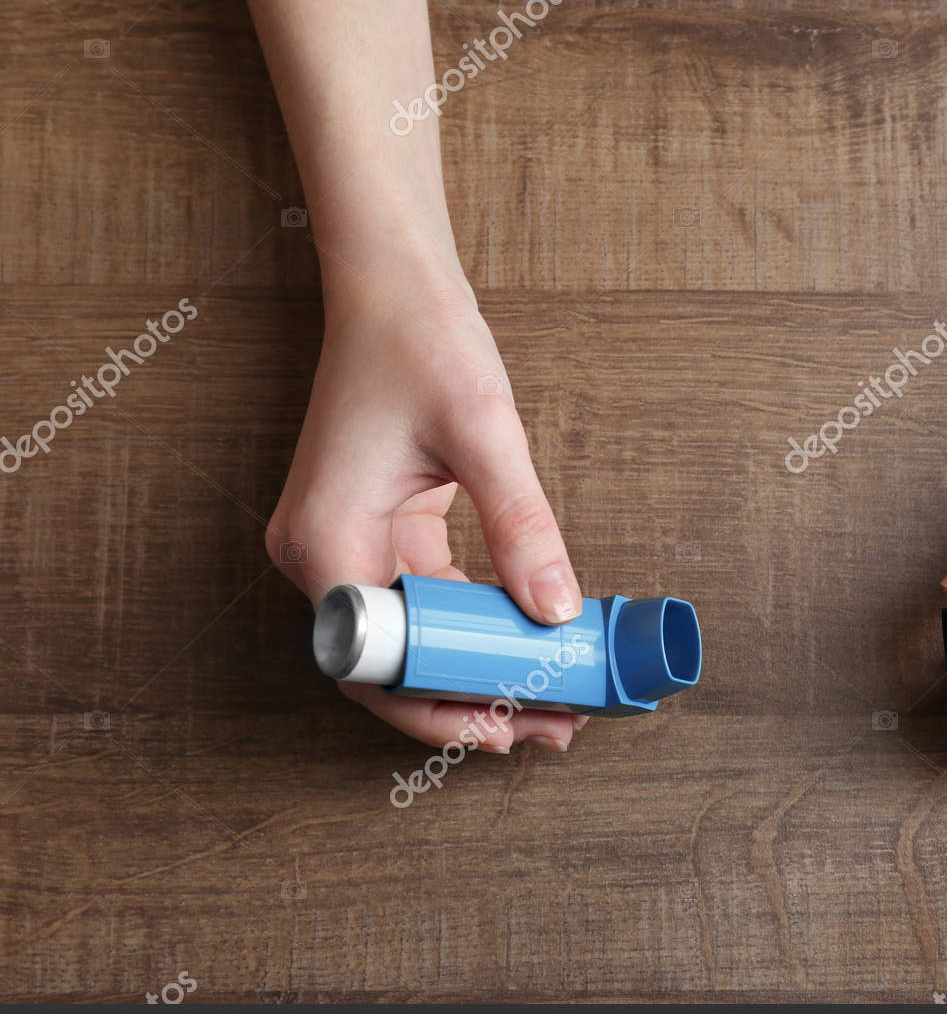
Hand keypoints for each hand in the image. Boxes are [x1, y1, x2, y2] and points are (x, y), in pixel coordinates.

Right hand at [266, 263, 584, 751]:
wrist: (394, 286)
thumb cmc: (422, 342)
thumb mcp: (484, 433)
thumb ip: (521, 525)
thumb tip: (558, 610)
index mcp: (324, 539)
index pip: (372, 664)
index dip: (436, 708)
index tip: (505, 727)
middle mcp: (321, 554)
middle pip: (387, 666)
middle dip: (465, 703)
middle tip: (549, 726)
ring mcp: (345, 545)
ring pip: (409, 641)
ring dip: (475, 670)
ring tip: (551, 699)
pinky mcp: (376, 533)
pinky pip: (424, 603)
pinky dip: (472, 627)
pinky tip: (525, 642)